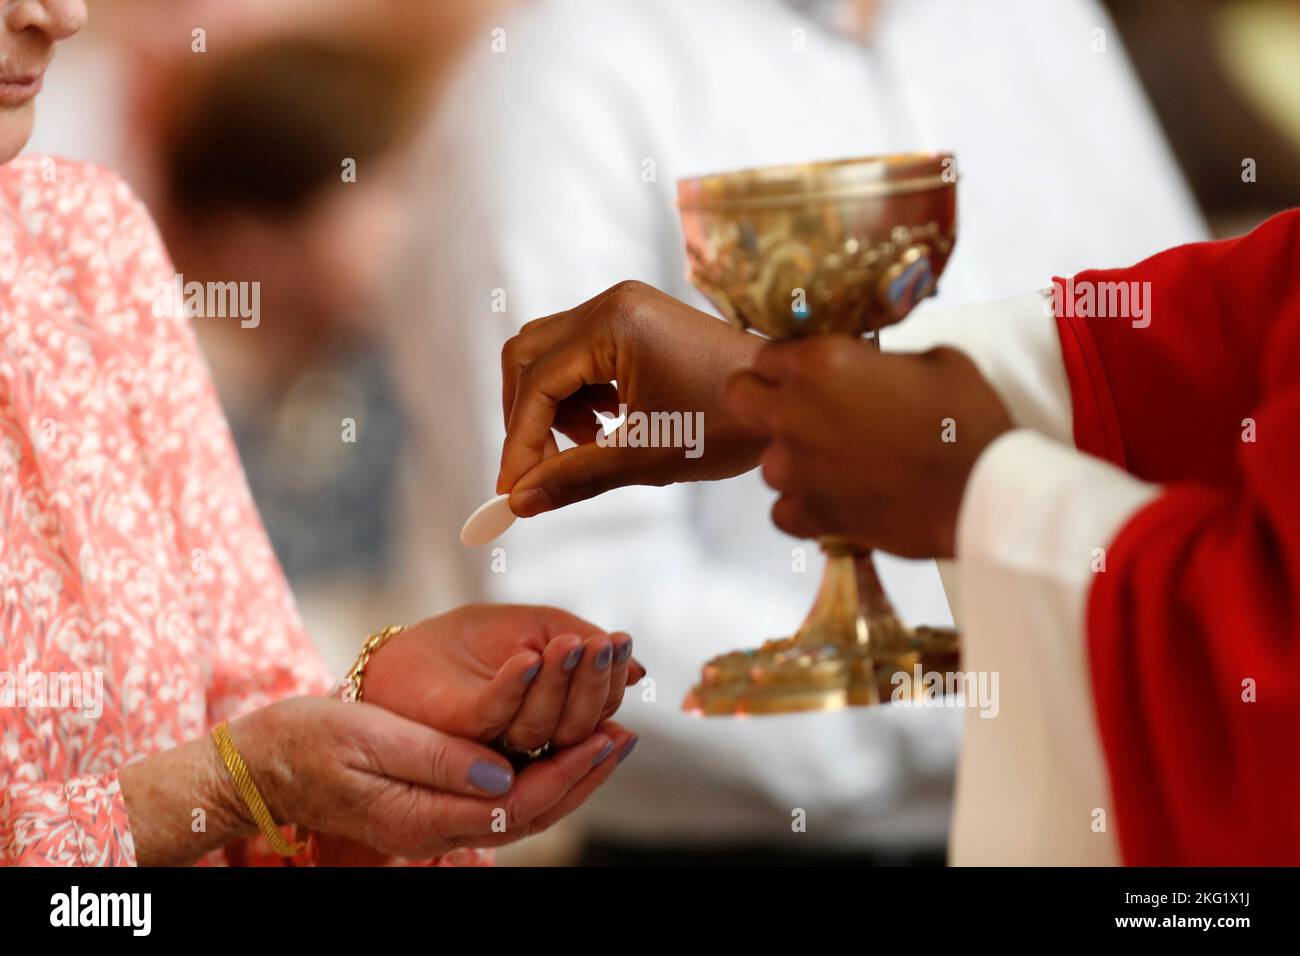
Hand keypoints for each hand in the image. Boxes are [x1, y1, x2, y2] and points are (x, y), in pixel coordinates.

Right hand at [121, 697, 635, 864]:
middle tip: (625, 737)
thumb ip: (438, 759)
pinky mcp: (428, 807)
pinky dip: (536, 777)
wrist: (263, 763)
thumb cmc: (310, 740)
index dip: (568, 772)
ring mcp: (431, 824)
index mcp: (422, 815)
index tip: (607, 736)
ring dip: (566, 779)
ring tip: (605, 740)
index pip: (516, 804)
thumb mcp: (370, 739)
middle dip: (581, 778)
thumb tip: (504, 774)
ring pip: (517, 814)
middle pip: (528, 816)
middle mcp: (433, 830)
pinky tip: (554, 748)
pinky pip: (497, 803)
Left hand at [362, 604, 645, 751]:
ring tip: (569, 644)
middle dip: (594, 683)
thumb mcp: (539, 629)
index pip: (598, 709)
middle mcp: (531, 743)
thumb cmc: (478, 639)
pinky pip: (493, 715)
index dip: (611, 678)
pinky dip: (514, 686)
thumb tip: (638, 669)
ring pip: (541, 726)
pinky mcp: (458, 732)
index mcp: (557, 720)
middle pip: (578, 725)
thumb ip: (584, 643)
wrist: (412, 647)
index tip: (620, 641)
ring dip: (559, 682)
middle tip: (603, 645)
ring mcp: (494, 744)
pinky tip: (528, 657)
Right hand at [497, 281, 765, 515]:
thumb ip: (576, 476)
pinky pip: (579, 356)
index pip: (538, 383)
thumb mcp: (647, 456)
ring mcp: (624, 309)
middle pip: (528, 356)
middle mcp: (613, 304)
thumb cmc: (729, 424)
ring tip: (586, 447)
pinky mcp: (635, 322)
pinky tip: (603, 429)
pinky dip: (576, 396)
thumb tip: (520, 501)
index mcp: (615, 324)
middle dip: (525, 417)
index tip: (511, 490)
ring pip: (549, 355)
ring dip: (551, 407)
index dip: (520, 440)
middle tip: (536, 471)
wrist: (789, 402)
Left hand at [721, 337, 1013, 557]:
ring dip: (794, 461)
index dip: (788, 363)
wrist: (983, 491)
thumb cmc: (967, 418)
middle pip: (737, 396)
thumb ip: (883, 358)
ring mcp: (795, 467)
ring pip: (766, 461)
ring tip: (839, 466)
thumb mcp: (934, 360)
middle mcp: (793, 411)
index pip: (768, 352)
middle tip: (798, 411)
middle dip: (760, 399)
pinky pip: (783, 511)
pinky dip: (804, 508)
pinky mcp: (808, 514)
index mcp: (820, 361)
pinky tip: (836, 501)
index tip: (809, 373)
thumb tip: (873, 367)